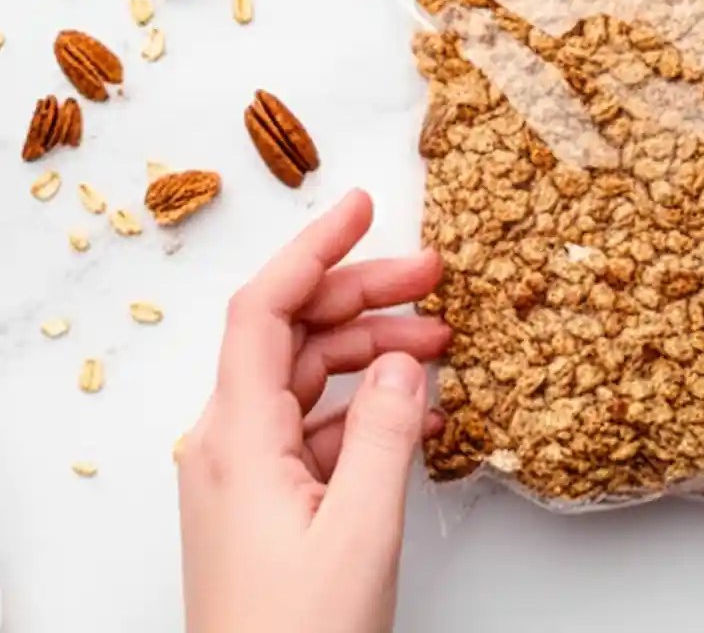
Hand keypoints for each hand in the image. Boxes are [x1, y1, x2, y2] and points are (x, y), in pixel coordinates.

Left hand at [177, 190, 450, 632]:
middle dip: (364, 298)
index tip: (362, 205)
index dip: (313, 248)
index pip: (265, 310)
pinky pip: (316, 430)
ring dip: (374, 356)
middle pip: (293, 337)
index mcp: (235, 438)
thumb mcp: (360, 529)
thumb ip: (388, 434)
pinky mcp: (267, 501)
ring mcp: (245, 474)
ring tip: (444, 346)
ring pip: (310, 382)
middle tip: (436, 276)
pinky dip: (368, 412)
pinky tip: (419, 416)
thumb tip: (409, 361)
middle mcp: (228, 444)